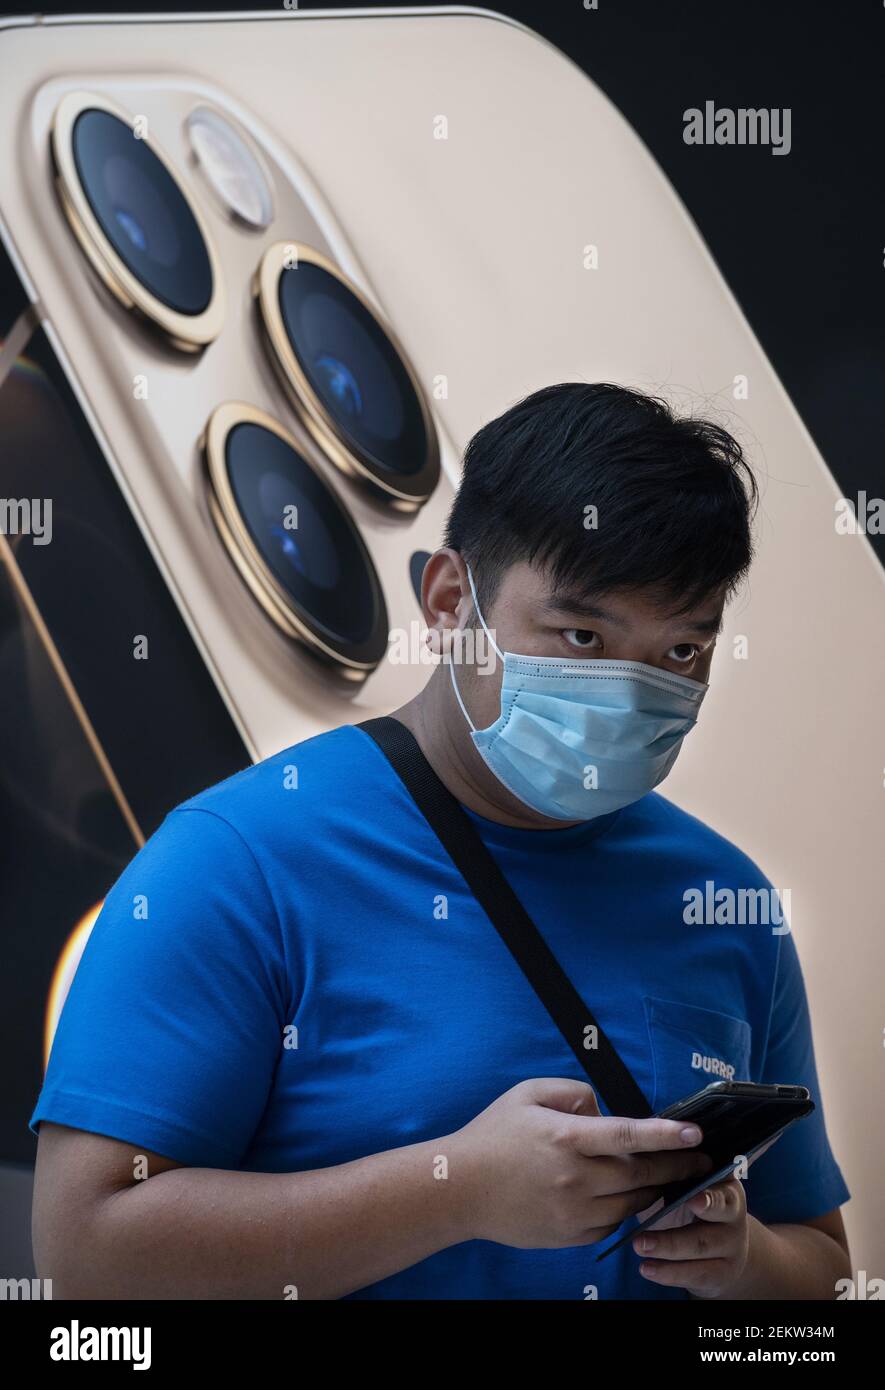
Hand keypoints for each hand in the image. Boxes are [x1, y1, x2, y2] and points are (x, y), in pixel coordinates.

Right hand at [449, 1077, 713, 1249]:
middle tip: (700, 1158)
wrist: (459, 1189)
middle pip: (639, 1174)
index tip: (695, 1134)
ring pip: (631, 1202)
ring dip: (653, 1189)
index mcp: (566, 1137)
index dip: (665, 1135)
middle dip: (675, 1166)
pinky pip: (611, 1223)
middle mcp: (574, 1177)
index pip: (627, 1135)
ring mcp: (573, 1211)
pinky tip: (626, 1195)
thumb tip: (603, 1109)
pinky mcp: (569, 1235)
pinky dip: (625, 1209)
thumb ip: (573, 1092)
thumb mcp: (527, 1093)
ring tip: (668, 1176)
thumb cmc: (493, 1135)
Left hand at [632, 1176, 750, 1295]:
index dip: (709, 1199)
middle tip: (642, 1237)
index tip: (692, 1200)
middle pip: (706, 1230)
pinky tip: (647, 1268)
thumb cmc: (692, 1205)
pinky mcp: (723, 1273)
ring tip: (639, 1248)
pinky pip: (696, 1274)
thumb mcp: (687, 1186)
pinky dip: (669, 1273)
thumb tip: (645, 1170)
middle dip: (674, 1234)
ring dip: (666, 1249)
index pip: (721, 1193)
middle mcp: (734, 1217)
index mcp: (726, 1187)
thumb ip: (674, 1178)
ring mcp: (732, 1248)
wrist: (723, 1245)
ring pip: (699, 1249)